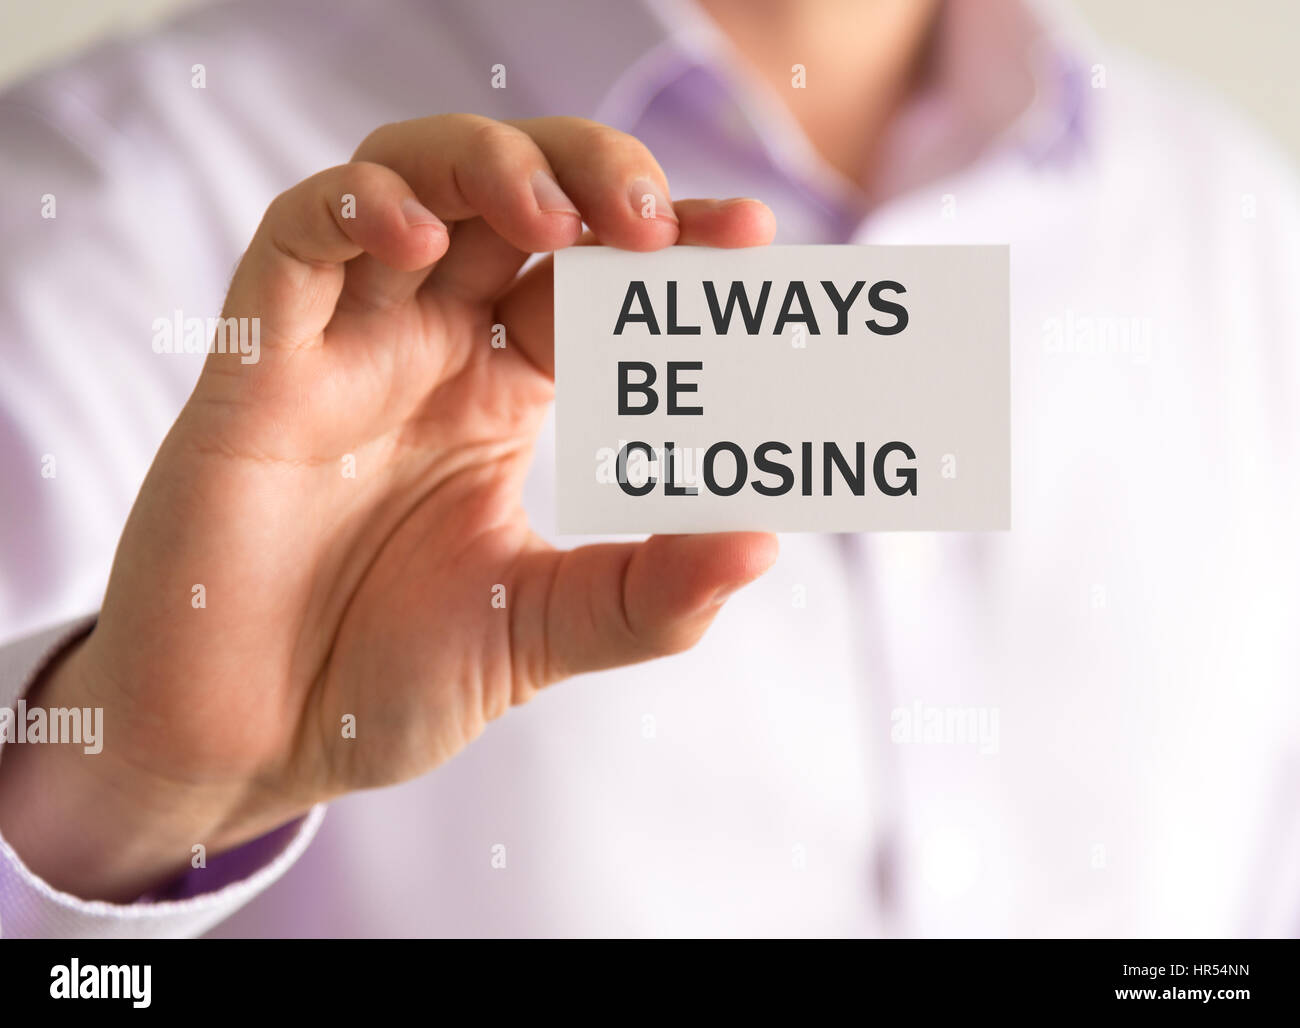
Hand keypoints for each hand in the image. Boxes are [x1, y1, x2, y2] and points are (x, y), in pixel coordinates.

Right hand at [0, 115, 777, 900]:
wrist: (254, 743)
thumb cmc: (386, 678)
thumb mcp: (545, 631)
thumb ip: (651, 595)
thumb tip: (764, 544)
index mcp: (501, 393)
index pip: (593, 277)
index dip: (668, 242)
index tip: (750, 234)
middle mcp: (429, 350)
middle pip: (510, 196)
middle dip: (591, 176)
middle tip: (660, 220)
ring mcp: (344, 348)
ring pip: (406, 179)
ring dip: (486, 167)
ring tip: (555, 217)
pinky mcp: (257, 367)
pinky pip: (294, 242)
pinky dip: (353, 211)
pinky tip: (416, 241)